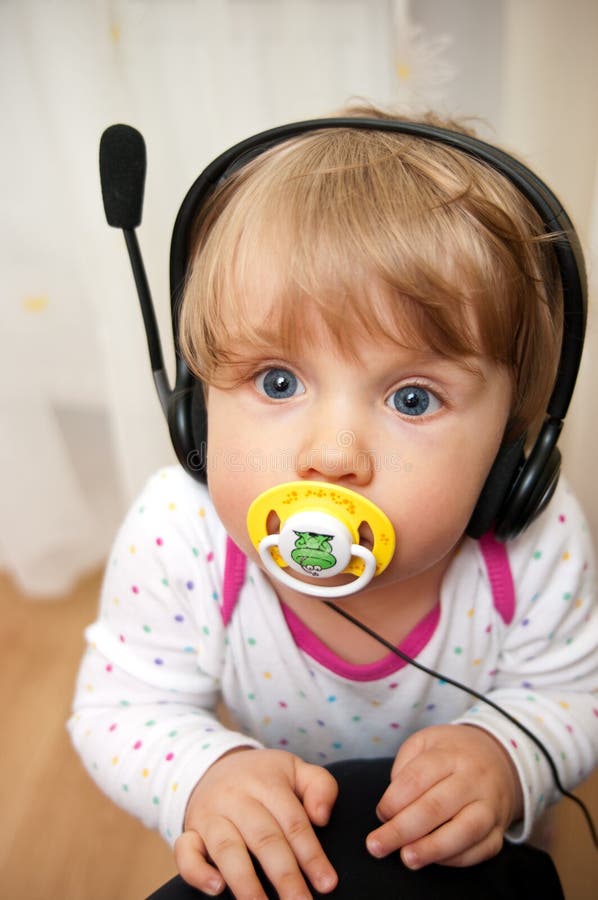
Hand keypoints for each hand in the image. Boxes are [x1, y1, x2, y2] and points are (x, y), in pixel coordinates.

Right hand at [174, 748, 338, 898]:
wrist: (216, 766)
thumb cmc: (264, 776)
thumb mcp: (294, 768)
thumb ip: (319, 786)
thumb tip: (322, 817)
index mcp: (266, 781)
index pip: (292, 821)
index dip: (311, 854)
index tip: (327, 883)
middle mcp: (235, 797)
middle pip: (263, 839)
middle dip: (285, 876)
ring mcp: (210, 815)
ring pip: (228, 849)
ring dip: (247, 884)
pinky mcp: (189, 831)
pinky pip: (185, 852)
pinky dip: (198, 872)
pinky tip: (217, 889)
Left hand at [366, 724, 522, 868]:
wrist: (498, 757)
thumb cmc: (451, 752)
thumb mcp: (425, 742)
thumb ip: (404, 766)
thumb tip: (392, 807)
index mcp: (450, 754)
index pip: (417, 778)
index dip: (394, 800)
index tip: (380, 814)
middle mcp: (473, 779)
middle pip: (436, 807)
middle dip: (401, 830)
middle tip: (376, 845)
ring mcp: (490, 805)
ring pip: (464, 831)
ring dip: (432, 849)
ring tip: (406, 858)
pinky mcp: (499, 831)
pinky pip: (481, 850)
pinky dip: (455, 859)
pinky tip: (433, 859)